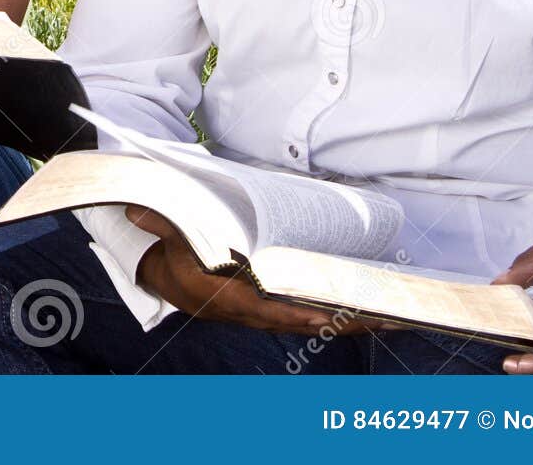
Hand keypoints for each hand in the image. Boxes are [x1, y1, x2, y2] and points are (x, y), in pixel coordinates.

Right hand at [125, 206, 380, 335]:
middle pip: (303, 321)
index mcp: (224, 296)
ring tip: (394, 317)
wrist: (167, 277)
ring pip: (313, 323)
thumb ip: (160, 222)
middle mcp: (248, 311)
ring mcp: (263, 314)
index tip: (327, 313)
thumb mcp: (166, 235)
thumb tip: (138, 208)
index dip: (297, 311)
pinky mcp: (274, 311)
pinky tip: (371, 313)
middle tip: (386, 316)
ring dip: (350, 323)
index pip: (266, 308)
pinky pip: (312, 317)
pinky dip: (340, 318)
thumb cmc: (174, 252)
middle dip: (343, 321)